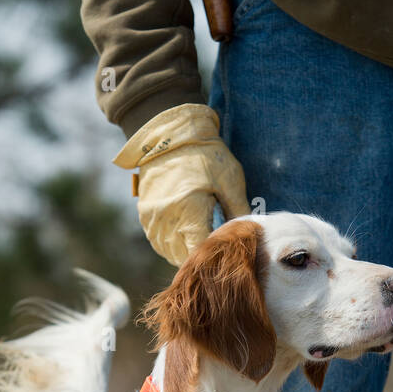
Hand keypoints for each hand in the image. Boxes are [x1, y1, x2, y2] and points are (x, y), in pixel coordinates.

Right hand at [114, 103, 250, 264]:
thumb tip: (247, 234)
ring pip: (169, 253)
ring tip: (200, 238)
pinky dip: (172, 243)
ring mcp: (152, 221)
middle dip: (201, 255)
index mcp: (188, 214)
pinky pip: (158, 242)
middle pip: (184, 258)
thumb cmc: (205, 155)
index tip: (224, 248)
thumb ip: (239, 211)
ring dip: (185, 251)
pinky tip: (184, 233)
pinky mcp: (145, 216)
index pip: (201, 254)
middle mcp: (166, 222)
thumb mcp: (230, 180)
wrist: (169, 133)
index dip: (214, 255)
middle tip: (215, 244)